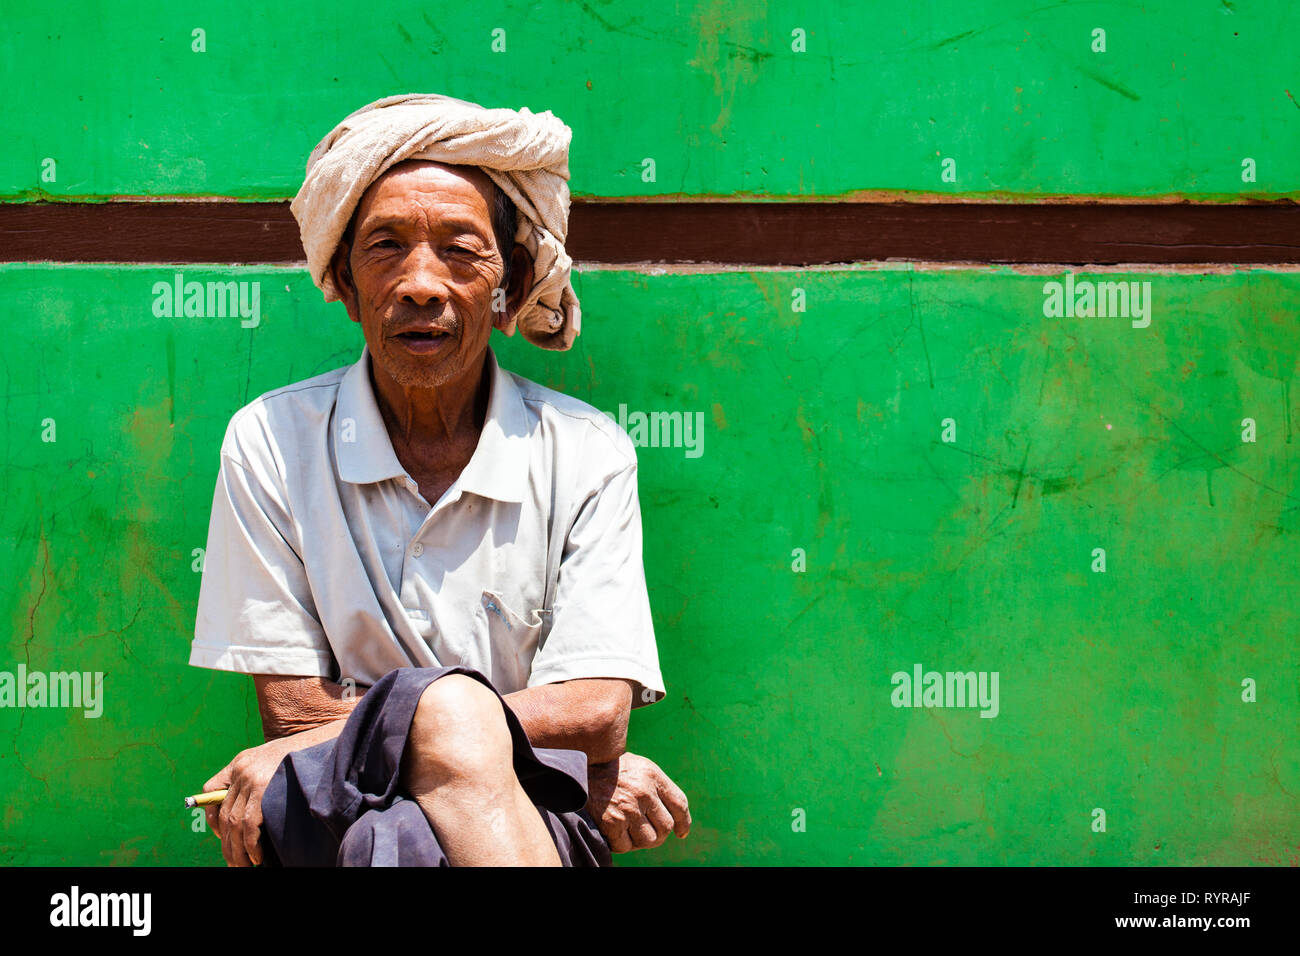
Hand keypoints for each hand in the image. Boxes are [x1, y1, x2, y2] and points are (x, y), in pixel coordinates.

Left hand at [202, 735, 297, 866]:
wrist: (323, 743)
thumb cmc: (302, 757)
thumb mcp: (272, 761)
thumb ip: (255, 779)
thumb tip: (243, 817)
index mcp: (240, 761)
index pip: (212, 790)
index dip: (212, 817)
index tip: (222, 835)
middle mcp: (241, 769)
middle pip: (224, 813)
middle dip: (227, 843)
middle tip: (234, 862)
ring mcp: (251, 778)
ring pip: (234, 823)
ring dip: (237, 850)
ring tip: (243, 865)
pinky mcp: (263, 788)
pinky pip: (248, 823)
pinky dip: (250, 844)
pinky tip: (256, 856)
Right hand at [585, 752, 690, 851]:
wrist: (577, 768)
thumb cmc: (610, 770)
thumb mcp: (638, 768)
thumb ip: (656, 787)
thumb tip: (675, 819)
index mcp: (652, 775)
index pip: (679, 804)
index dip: (684, 822)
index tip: (682, 832)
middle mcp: (643, 792)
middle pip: (666, 827)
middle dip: (659, 834)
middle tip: (647, 831)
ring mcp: (628, 809)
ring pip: (648, 840)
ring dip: (640, 840)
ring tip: (629, 829)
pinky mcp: (611, 822)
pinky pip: (625, 846)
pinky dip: (621, 844)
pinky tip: (614, 831)